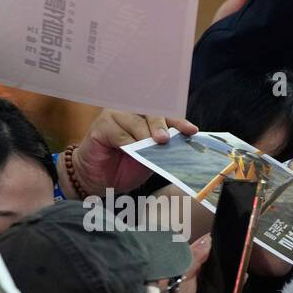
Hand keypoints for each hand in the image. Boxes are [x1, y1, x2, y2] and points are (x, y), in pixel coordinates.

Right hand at [70, 109, 198, 195]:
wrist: (101, 180)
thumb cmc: (126, 166)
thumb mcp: (150, 158)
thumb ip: (162, 149)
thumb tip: (182, 147)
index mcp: (147, 118)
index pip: (166, 116)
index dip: (179, 122)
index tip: (192, 131)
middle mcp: (132, 113)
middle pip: (151, 113)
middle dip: (161, 125)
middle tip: (165, 139)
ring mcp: (115, 117)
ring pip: (135, 121)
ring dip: (145, 133)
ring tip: (154, 143)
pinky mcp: (100, 126)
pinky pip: (117, 132)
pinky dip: (127, 141)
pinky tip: (131, 149)